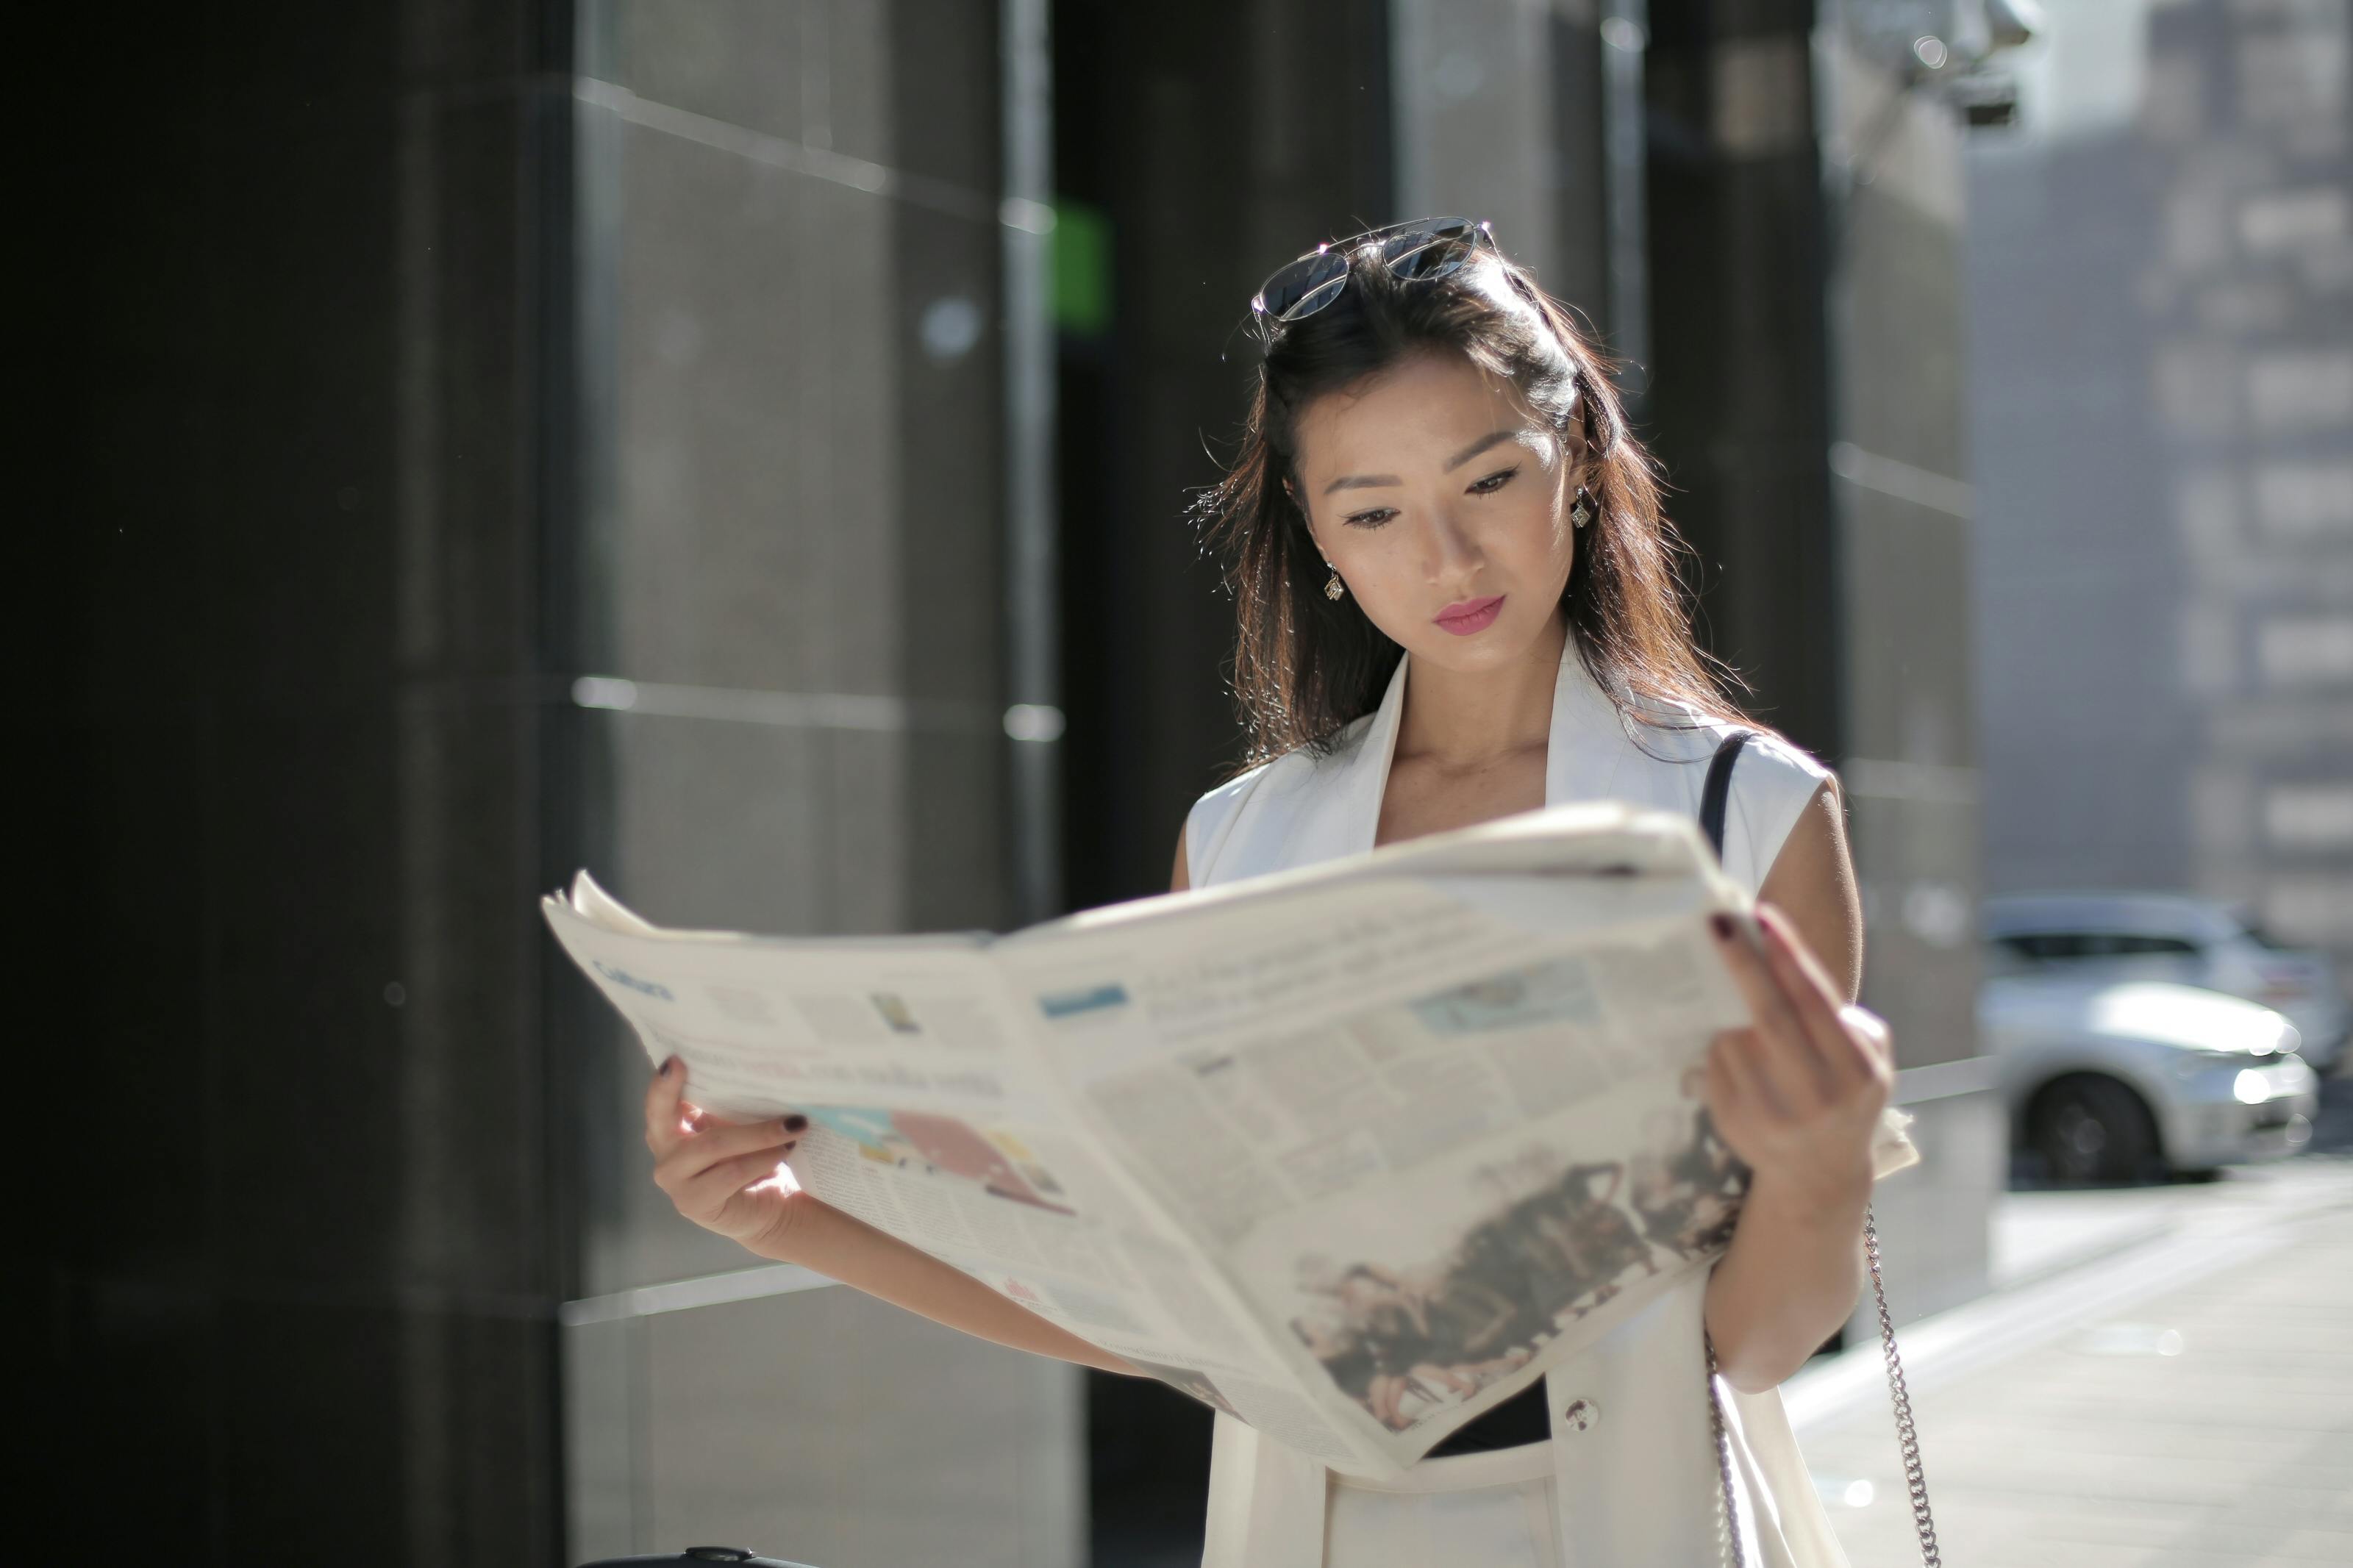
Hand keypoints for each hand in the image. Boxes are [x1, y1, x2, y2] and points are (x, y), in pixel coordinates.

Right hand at [643, 1057, 815, 1257]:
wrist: (767, 1209)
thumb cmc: (751, 1158)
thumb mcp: (738, 1125)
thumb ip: (729, 1105)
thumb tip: (756, 1072)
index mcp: (670, 1125)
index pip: (659, 1100)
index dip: (663, 1083)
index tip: (675, 1060)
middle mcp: (664, 1151)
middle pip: (669, 1118)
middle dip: (688, 1094)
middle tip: (695, 1070)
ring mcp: (673, 1179)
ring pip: (714, 1144)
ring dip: (760, 1133)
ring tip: (794, 1125)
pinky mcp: (693, 1202)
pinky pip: (732, 1172)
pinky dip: (762, 1158)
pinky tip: (784, 1150)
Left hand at [1701, 901, 1892, 1215]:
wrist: (1820, 1176)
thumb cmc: (1846, 1098)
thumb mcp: (1873, 1066)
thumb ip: (1850, 1022)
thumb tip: (1796, 971)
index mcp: (1856, 1073)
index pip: (1816, 1003)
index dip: (1788, 957)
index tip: (1763, 917)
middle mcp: (1816, 1096)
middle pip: (1769, 1016)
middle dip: (1741, 964)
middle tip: (1717, 923)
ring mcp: (1772, 1114)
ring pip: (1735, 1038)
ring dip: (1725, 1005)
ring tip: (1720, 982)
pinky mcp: (1733, 1123)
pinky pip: (1715, 1064)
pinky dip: (1717, 1040)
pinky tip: (1721, 1030)